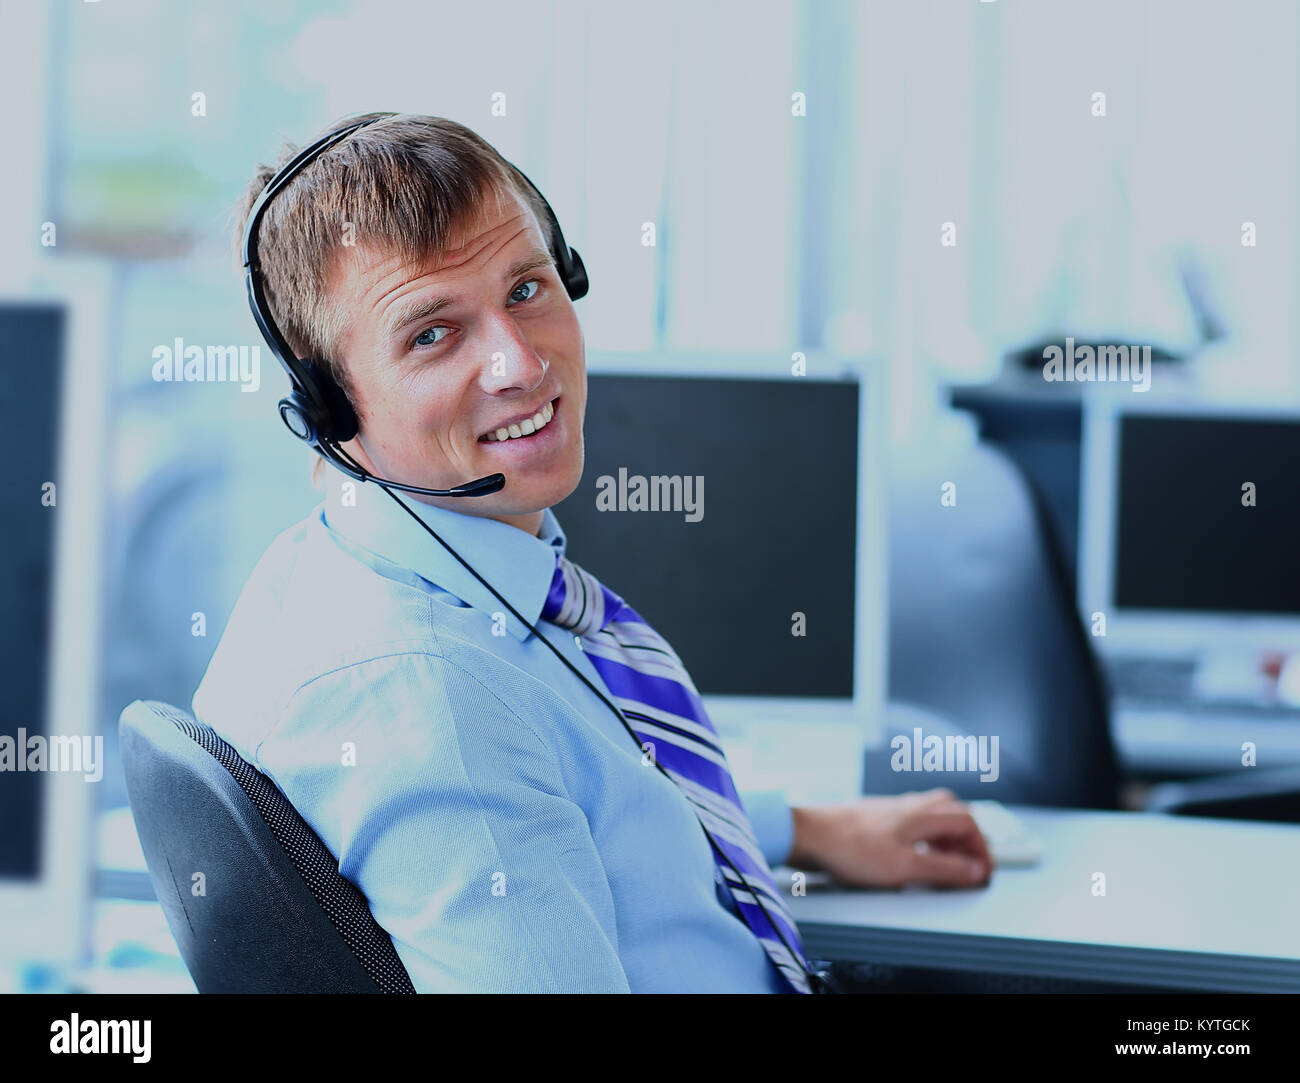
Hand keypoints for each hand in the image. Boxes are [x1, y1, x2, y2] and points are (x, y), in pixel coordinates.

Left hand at [787, 788, 992, 888]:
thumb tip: (976, 870)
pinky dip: (923, 836)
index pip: (968, 821)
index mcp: (921, 815)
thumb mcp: (906, 867)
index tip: (983, 870)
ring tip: (945, 861)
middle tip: (970, 862)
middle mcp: (908, 806)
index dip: (982, 847)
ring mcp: (890, 809)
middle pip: (953, 812)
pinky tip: (912, 853)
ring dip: (946, 835)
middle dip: (968, 837)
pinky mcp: (874, 816)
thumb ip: (944, 869)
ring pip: (931, 813)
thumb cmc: (850, 847)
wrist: (809, 834)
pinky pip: (910, 820)